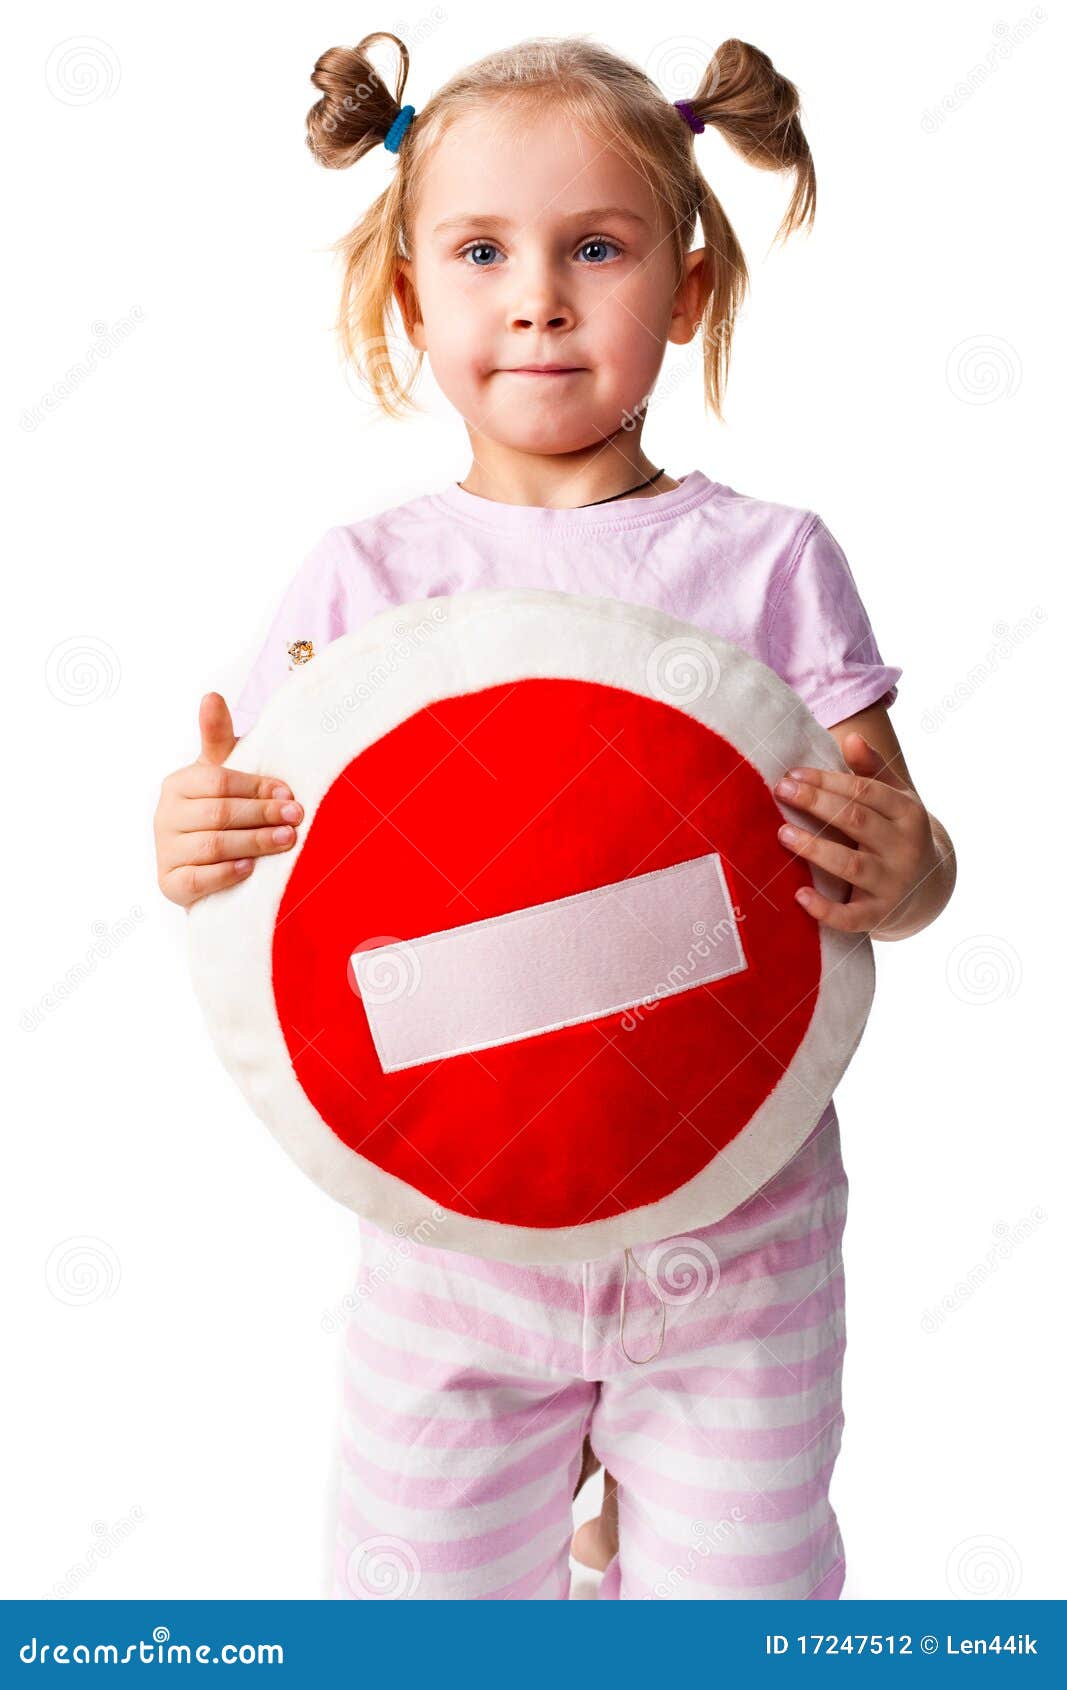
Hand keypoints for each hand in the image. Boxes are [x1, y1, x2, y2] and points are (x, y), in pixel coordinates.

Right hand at [154, 693, 303, 908]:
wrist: (205, 862)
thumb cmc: (220, 811)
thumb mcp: (221, 773)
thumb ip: (218, 737)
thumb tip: (211, 695)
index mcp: (178, 784)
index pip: (219, 781)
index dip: (257, 787)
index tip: (289, 793)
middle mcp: (165, 816)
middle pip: (219, 813)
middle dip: (262, 815)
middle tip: (298, 817)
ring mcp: (165, 851)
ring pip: (212, 846)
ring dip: (254, 843)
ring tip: (288, 841)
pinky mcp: (169, 883)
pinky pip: (196, 880)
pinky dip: (224, 874)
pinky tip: (250, 869)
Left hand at [773, 731, 940, 936]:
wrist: (926, 888)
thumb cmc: (895, 833)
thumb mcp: (895, 799)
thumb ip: (872, 770)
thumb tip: (852, 737)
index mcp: (908, 813)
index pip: (864, 792)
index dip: (827, 782)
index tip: (793, 775)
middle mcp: (905, 848)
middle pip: (856, 821)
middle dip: (817, 804)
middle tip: (781, 791)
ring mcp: (893, 884)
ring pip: (851, 866)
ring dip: (815, 849)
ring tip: (782, 833)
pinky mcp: (879, 915)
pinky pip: (851, 917)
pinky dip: (826, 909)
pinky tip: (799, 895)